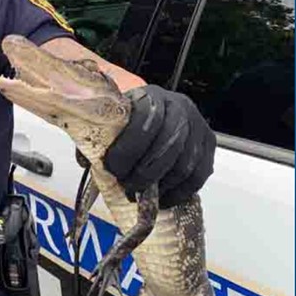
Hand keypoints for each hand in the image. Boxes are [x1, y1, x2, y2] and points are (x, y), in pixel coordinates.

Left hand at [103, 85, 214, 208]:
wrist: (158, 112)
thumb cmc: (132, 121)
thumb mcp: (114, 123)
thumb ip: (100, 139)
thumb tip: (86, 160)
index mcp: (152, 97)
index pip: (144, 122)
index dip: (127, 151)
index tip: (112, 169)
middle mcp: (180, 107)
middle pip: (167, 146)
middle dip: (144, 174)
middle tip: (127, 188)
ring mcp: (198, 125)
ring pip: (184, 165)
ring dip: (161, 186)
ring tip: (142, 195)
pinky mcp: (210, 145)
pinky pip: (198, 176)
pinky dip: (179, 192)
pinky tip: (162, 198)